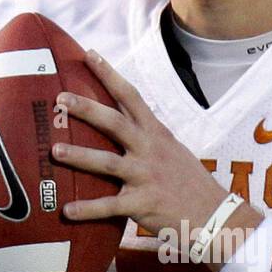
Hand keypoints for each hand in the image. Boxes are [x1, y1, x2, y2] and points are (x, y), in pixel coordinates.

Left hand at [51, 49, 228, 245]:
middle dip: (87, 109)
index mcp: (156, 134)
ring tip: (55, 152)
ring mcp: (147, 177)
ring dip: (80, 156)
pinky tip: (67, 211)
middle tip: (60, 99)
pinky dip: (87, 210)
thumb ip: (147, 137)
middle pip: (115, 124)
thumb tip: (121, 123)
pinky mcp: (143, 204)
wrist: (216, 216)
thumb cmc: (189, 183)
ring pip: (108, 163)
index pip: (131, 96)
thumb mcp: (172, 151)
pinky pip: (110, 206)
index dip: (109, 74)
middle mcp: (150, 151)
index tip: (88, 54)